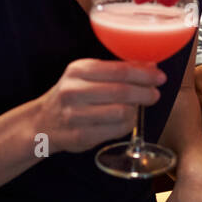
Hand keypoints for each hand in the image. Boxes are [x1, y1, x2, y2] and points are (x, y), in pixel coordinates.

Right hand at [28, 59, 163, 153]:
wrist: (42, 122)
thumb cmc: (73, 95)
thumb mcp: (87, 74)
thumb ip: (116, 70)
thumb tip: (151, 65)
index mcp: (78, 70)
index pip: (119, 70)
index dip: (144, 74)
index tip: (159, 76)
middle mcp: (74, 91)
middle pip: (122, 91)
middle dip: (145, 92)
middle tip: (155, 94)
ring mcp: (75, 115)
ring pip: (121, 112)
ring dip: (136, 110)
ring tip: (138, 107)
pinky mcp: (80, 136)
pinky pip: (115, 130)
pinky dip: (127, 125)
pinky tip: (127, 120)